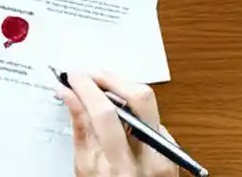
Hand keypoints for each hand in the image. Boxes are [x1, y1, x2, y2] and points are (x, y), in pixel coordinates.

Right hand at [58, 72, 179, 176]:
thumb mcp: (85, 170)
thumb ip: (80, 129)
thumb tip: (69, 95)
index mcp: (123, 167)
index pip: (105, 114)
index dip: (87, 87)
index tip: (74, 76)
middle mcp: (152, 158)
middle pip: (140, 97)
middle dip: (111, 77)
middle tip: (90, 74)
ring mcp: (167, 152)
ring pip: (148, 102)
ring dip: (121, 88)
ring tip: (98, 87)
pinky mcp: (172, 148)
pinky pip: (152, 118)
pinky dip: (132, 108)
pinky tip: (116, 109)